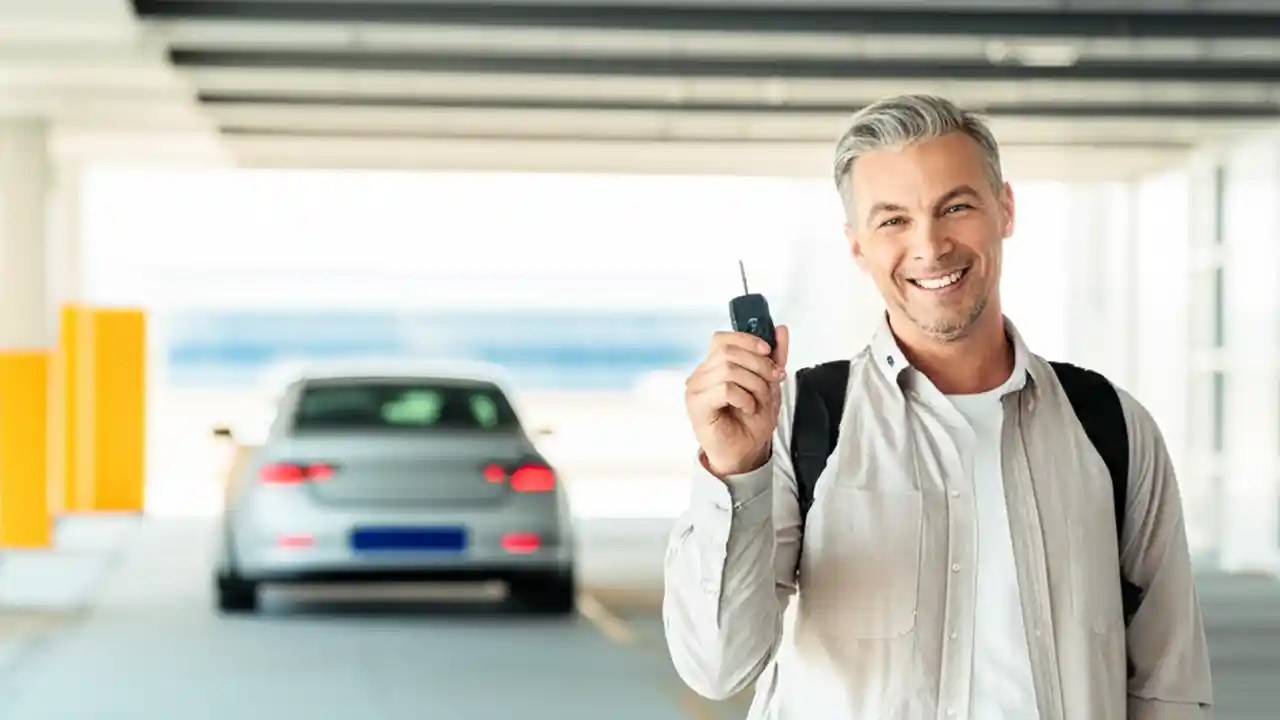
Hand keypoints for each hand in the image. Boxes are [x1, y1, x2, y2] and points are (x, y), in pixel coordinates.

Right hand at [684, 325, 789, 477]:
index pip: (722, 339)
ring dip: (754, 384)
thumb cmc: (750, 422)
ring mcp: (696, 390)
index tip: (768, 352)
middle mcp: (701, 375)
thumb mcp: (770, 384)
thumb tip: (780, 330)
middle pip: (728, 352)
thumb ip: (774, 357)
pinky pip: (725, 389)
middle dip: (759, 364)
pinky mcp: (697, 406)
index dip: (747, 340)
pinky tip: (747, 408)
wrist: (745, 452)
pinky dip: (744, 397)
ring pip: (728, 369)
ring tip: (759, 400)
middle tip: (774, 380)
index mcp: (714, 366)